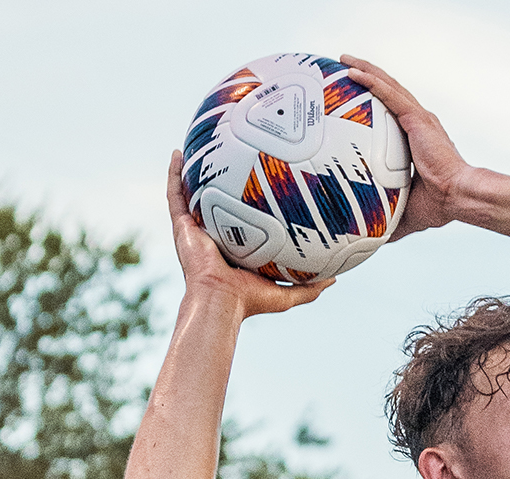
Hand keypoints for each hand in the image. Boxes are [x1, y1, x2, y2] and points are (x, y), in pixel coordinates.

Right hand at [166, 151, 332, 315]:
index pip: (241, 221)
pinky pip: (174, 194)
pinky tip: (177, 153)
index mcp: (235, 249)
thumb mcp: (287, 292)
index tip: (258, 184)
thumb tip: (335, 279)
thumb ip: (310, 286)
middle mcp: (213, 236)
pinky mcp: (181, 226)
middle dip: (219, 182)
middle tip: (228, 157)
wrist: (222, 301)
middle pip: (215, 203)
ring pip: (191, 193)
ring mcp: (195, 230)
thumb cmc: (250, 301)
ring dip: (192, 171)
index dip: (246, 205)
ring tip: (198, 146)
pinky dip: (174, 173)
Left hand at [339, 54, 476, 241]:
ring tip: (344, 59)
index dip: (375, 100)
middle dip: (368, 76)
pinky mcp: (418, 120)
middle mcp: (419, 124)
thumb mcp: (404, 210)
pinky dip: (371, 81)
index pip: (392, 113)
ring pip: (387, 86)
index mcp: (417, 139)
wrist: (458, 197)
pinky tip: (352, 71)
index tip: (357, 95)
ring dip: (366, 70)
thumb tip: (371, 237)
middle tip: (344, 66)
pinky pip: (389, 94)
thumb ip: (387, 216)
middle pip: (388, 92)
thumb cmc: (440, 204)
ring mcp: (419, 119)